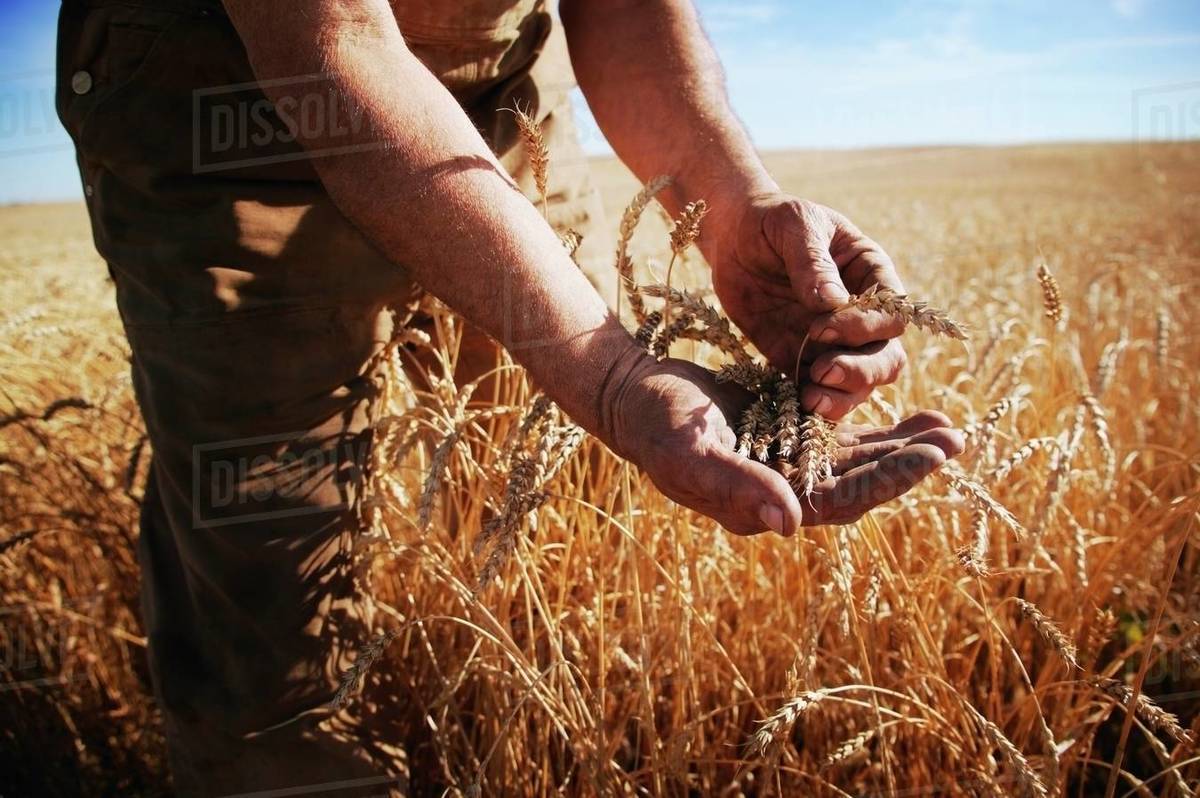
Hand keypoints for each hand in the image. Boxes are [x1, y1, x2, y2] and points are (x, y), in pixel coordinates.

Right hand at [606, 356, 963, 534]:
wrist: (634, 394)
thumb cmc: (657, 424)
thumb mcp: (691, 451)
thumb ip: (738, 486)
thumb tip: (792, 523)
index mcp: (765, 506)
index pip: (840, 502)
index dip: (887, 481)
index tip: (931, 456)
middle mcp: (783, 491)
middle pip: (859, 482)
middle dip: (908, 462)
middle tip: (957, 438)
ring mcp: (786, 461)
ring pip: (856, 458)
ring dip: (900, 443)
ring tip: (946, 425)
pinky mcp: (786, 432)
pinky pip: (840, 432)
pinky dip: (873, 422)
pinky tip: (906, 408)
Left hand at [707, 193, 908, 419]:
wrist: (735, 235)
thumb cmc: (774, 221)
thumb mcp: (795, 225)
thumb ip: (812, 262)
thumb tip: (832, 303)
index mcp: (872, 276)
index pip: (890, 315)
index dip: (863, 327)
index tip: (822, 324)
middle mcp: (861, 316)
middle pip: (886, 358)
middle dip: (860, 371)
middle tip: (821, 371)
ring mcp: (833, 342)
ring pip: (859, 384)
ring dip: (841, 397)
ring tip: (809, 397)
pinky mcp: (798, 359)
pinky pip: (816, 391)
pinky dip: (809, 404)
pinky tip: (792, 405)